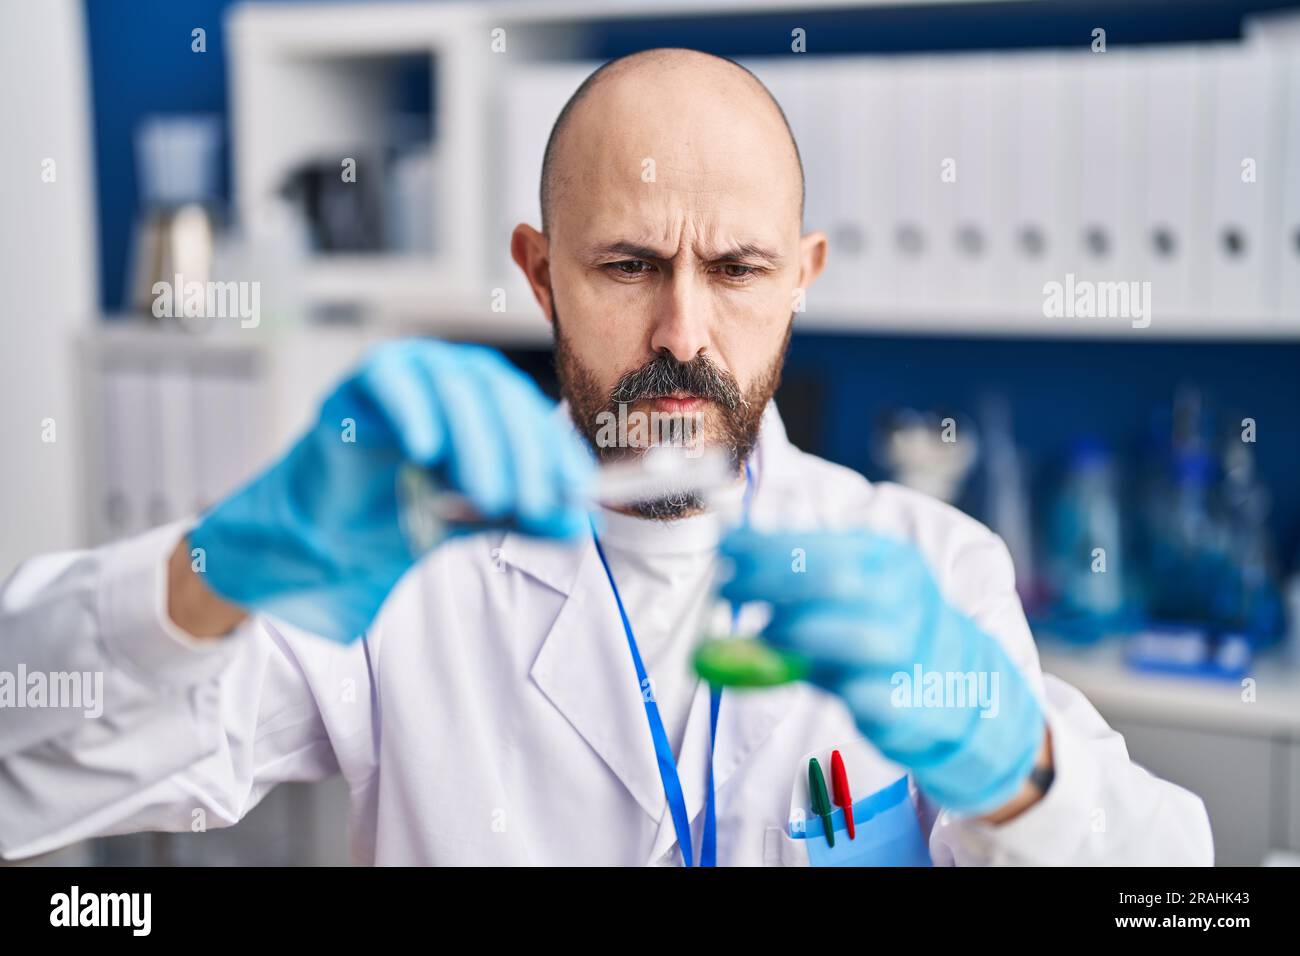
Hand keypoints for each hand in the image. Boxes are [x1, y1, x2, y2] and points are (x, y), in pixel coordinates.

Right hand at [188, 339, 592, 642]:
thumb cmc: (411, 511)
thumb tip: (579, 522)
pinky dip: (412, 410)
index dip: (557, 451)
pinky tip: (426, 450)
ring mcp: (410, 372)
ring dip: (478, 444)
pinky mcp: (362, 383)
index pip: (533, 414)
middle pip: (501, 398)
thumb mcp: (481, 518)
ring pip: (454, 389)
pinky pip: (391, 381)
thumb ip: (528, 514)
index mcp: (491, 400)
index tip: (574, 493)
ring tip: (488, 497)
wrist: (337, 532)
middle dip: (523, 455)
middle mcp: (455, 376)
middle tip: (530, 504)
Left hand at [719, 528, 1044, 814]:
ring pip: (858, 637)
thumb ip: (791, 582)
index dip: (763, 547)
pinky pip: (869, 697)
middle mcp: (906, 596)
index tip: (722, 551)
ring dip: (799, 636)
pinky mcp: (914, 706)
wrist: (959, 689)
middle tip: (727, 590)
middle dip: (772, 582)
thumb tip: (727, 559)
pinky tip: (815, 682)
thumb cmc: (881, 634)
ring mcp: (914, 651)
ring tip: (762, 638)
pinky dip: (835, 690)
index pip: (822, 544)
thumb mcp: (845, 594)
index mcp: (887, 559)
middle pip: (836, 581)